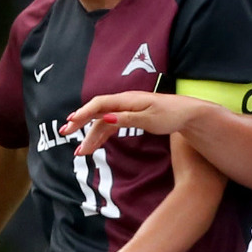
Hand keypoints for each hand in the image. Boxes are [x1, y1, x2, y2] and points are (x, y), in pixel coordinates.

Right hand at [63, 93, 209, 153]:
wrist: (187, 114)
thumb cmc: (170, 115)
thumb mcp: (149, 119)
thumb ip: (127, 119)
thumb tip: (107, 119)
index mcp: (126, 100)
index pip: (99, 105)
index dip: (83, 113)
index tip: (71, 123)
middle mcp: (123, 103)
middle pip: (96, 112)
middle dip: (80, 123)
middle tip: (65, 134)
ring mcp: (125, 110)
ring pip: (102, 122)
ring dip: (90, 135)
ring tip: (79, 151)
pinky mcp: (129, 117)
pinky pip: (110, 126)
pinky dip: (101, 136)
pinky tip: (94, 146)